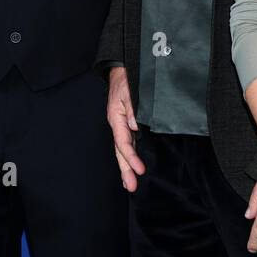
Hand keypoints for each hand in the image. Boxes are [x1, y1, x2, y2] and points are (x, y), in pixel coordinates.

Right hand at [106, 66, 145, 191]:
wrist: (122, 70)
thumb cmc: (125, 79)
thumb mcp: (129, 91)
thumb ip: (133, 109)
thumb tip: (134, 126)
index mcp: (116, 118)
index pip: (123, 143)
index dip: (132, 158)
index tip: (140, 170)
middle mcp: (118, 124)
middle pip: (120, 152)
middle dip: (125, 170)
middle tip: (131, 187)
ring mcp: (122, 125)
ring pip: (123, 149)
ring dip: (126, 166)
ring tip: (129, 183)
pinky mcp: (127, 123)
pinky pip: (128, 142)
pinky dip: (129, 155)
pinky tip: (132, 165)